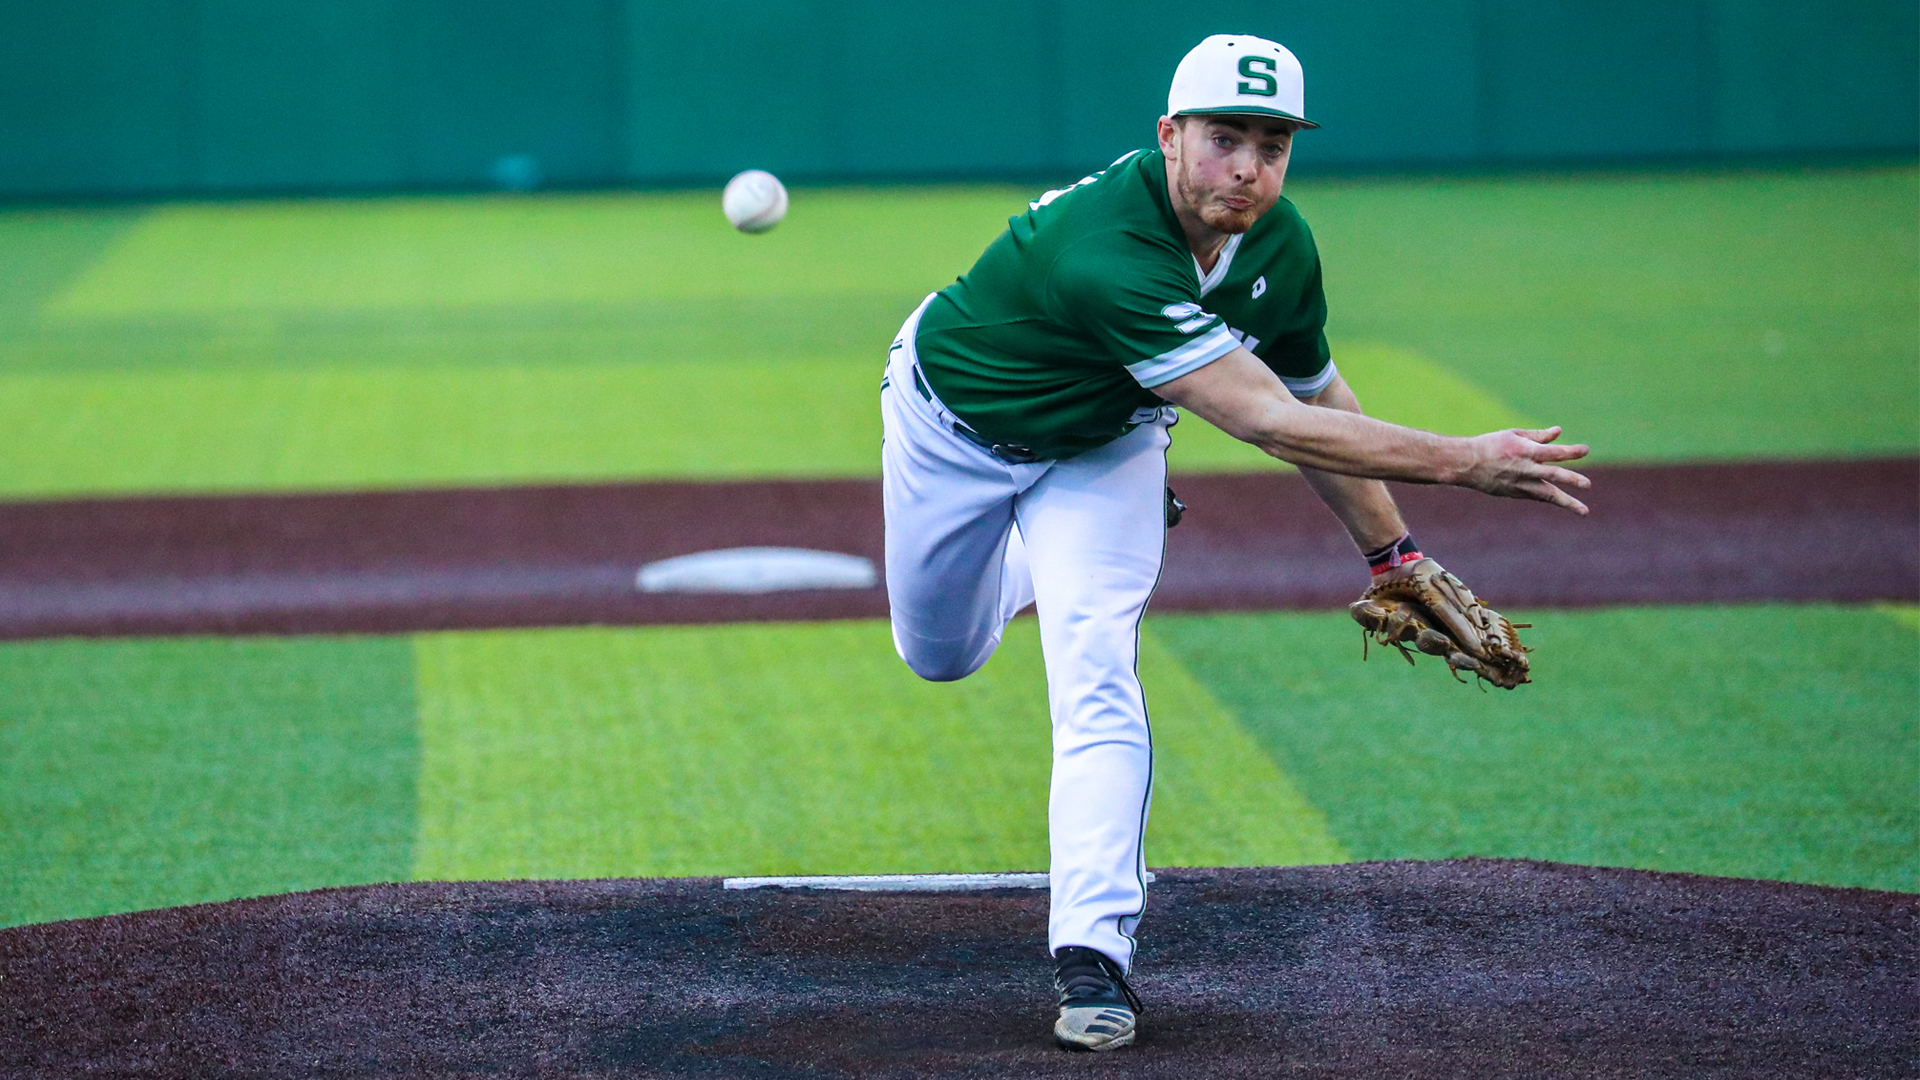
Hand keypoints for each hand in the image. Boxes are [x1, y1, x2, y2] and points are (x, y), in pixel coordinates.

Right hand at [1459, 427, 1591, 514]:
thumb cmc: (1491, 445)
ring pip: (1548, 495)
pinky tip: (1564, 502)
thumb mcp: (1514, 435)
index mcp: (1525, 451)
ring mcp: (1520, 484)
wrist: (1465, 464)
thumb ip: (1538, 436)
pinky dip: (1550, 498)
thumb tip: (1558, 432)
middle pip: (1553, 475)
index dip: (1571, 451)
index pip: (1553, 452)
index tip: (1585, 450)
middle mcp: (1524, 469)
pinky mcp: (1515, 494)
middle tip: (1587, 485)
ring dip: (1567, 503)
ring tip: (1585, 511)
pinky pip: (1537, 497)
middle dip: (1571, 479)